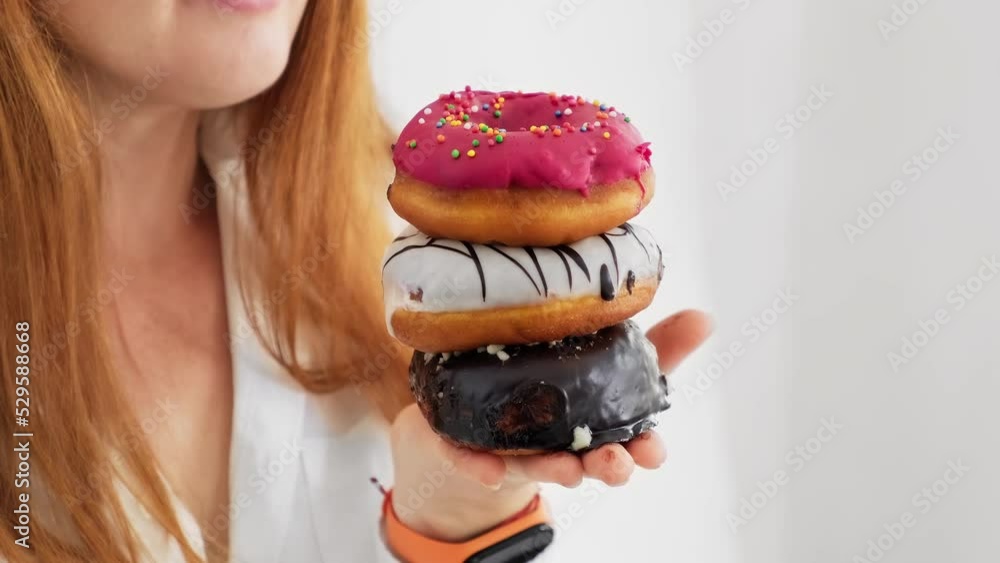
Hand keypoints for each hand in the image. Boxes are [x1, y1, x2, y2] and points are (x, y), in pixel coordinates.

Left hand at [389, 309, 710, 541]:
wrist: (481, 408)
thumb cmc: (558, 384)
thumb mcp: (608, 360)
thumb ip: (657, 347)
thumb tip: (704, 317)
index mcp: (596, 425)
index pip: (630, 442)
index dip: (645, 449)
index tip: (655, 453)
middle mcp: (560, 443)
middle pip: (588, 460)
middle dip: (606, 465)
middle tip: (618, 464)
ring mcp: (516, 448)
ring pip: (538, 463)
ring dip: (554, 470)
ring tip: (568, 471)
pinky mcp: (471, 447)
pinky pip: (472, 458)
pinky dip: (480, 466)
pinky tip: (488, 470)